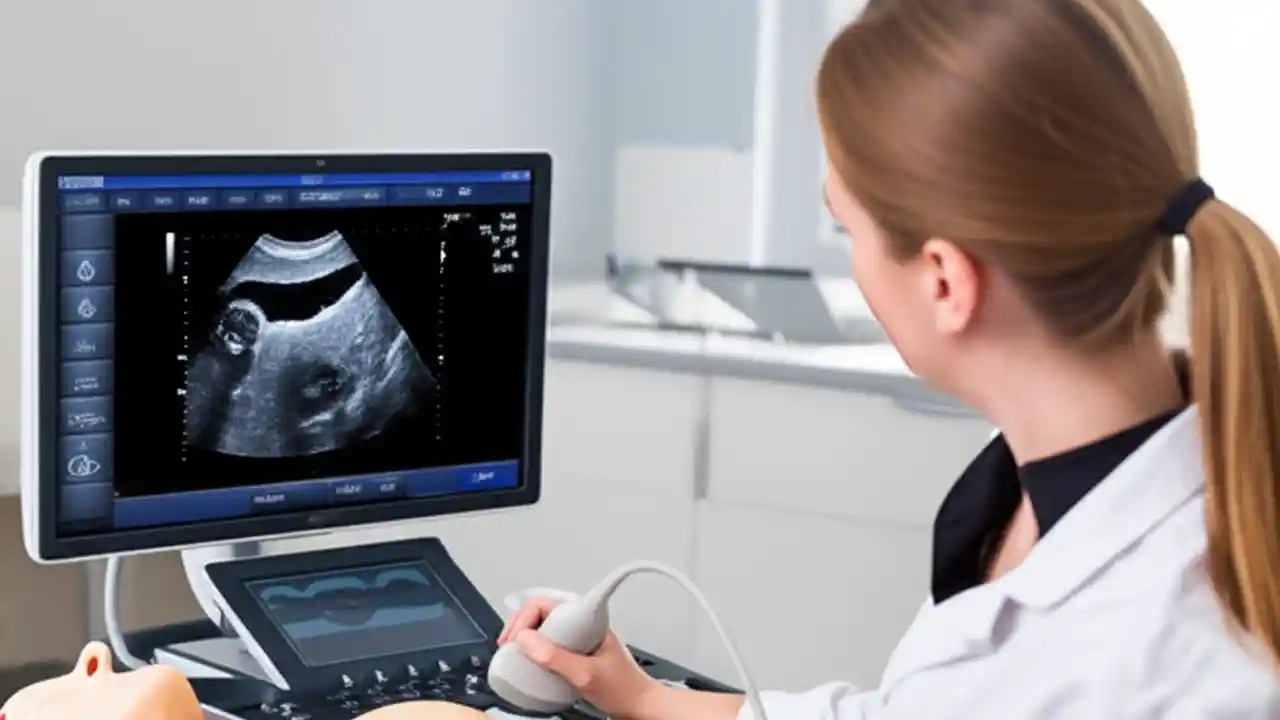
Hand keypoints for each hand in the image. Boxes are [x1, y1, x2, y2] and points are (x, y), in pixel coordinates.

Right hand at [497, 597, 664, 719]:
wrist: (640, 707)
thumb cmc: (624, 689)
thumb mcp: (586, 674)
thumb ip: (556, 658)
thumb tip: (526, 640)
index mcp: (587, 619)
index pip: (546, 603)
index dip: (524, 618)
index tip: (513, 639)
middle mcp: (581, 624)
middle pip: (540, 613)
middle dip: (520, 627)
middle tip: (508, 647)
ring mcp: (577, 639)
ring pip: (542, 629)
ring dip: (525, 640)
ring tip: (516, 655)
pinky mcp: (574, 653)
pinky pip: (548, 645)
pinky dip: (534, 652)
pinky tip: (531, 664)